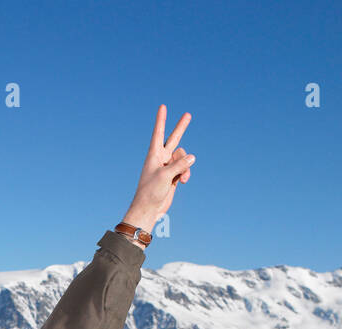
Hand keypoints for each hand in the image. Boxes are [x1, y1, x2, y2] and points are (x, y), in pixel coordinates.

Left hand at [123, 105, 194, 232]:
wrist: (149, 208)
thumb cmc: (151, 192)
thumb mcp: (166, 176)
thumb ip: (179, 165)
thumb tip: (192, 157)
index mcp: (154, 155)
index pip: (159, 133)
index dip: (161, 120)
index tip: (162, 107)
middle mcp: (161, 158)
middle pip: (173, 139)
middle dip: (181, 128)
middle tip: (188, 114)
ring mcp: (168, 166)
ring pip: (183, 158)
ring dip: (185, 166)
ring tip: (181, 178)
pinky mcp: (173, 175)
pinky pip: (185, 168)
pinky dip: (186, 173)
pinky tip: (182, 182)